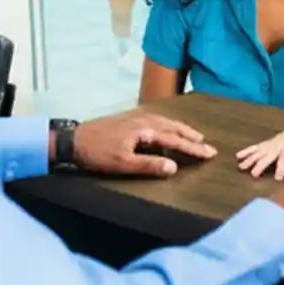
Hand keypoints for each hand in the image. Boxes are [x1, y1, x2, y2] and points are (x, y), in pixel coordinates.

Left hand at [73, 113, 216, 176]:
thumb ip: (149, 165)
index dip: (193, 148)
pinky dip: (168, 125)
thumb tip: (174, 167)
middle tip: (207, 145)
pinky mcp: (129, 119)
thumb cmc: (98, 153)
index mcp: (145, 129)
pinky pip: (157, 119)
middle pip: (174, 127)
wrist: (73, 139)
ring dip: (181, 129)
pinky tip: (167, 128)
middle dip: (192, 136)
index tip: (209, 153)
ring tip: (193, 135)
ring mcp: (136, 117)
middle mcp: (144, 119)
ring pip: (166, 121)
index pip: (175, 139)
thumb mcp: (123, 164)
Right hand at [235, 127, 283, 179]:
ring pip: (258, 152)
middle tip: (253, 174)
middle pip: (268, 156)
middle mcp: (278, 146)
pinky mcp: (267, 143)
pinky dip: (246, 151)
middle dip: (261, 165)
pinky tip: (238, 155)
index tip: (277, 178)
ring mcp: (271, 144)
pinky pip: (255, 147)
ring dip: (250, 159)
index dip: (281, 169)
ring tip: (241, 166)